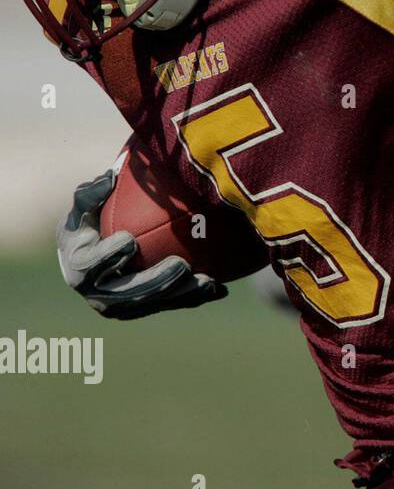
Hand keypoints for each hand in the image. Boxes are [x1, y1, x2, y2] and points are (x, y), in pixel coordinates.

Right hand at [57, 170, 226, 320]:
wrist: (95, 251)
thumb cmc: (90, 222)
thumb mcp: (84, 206)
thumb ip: (91, 193)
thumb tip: (109, 179)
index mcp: (78, 269)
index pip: (91, 266)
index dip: (108, 257)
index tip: (129, 240)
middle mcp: (98, 295)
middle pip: (128, 294)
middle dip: (156, 282)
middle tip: (181, 265)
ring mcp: (122, 307)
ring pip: (154, 304)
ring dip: (182, 295)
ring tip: (208, 282)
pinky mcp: (144, 310)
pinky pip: (170, 305)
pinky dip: (194, 298)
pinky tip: (220, 289)